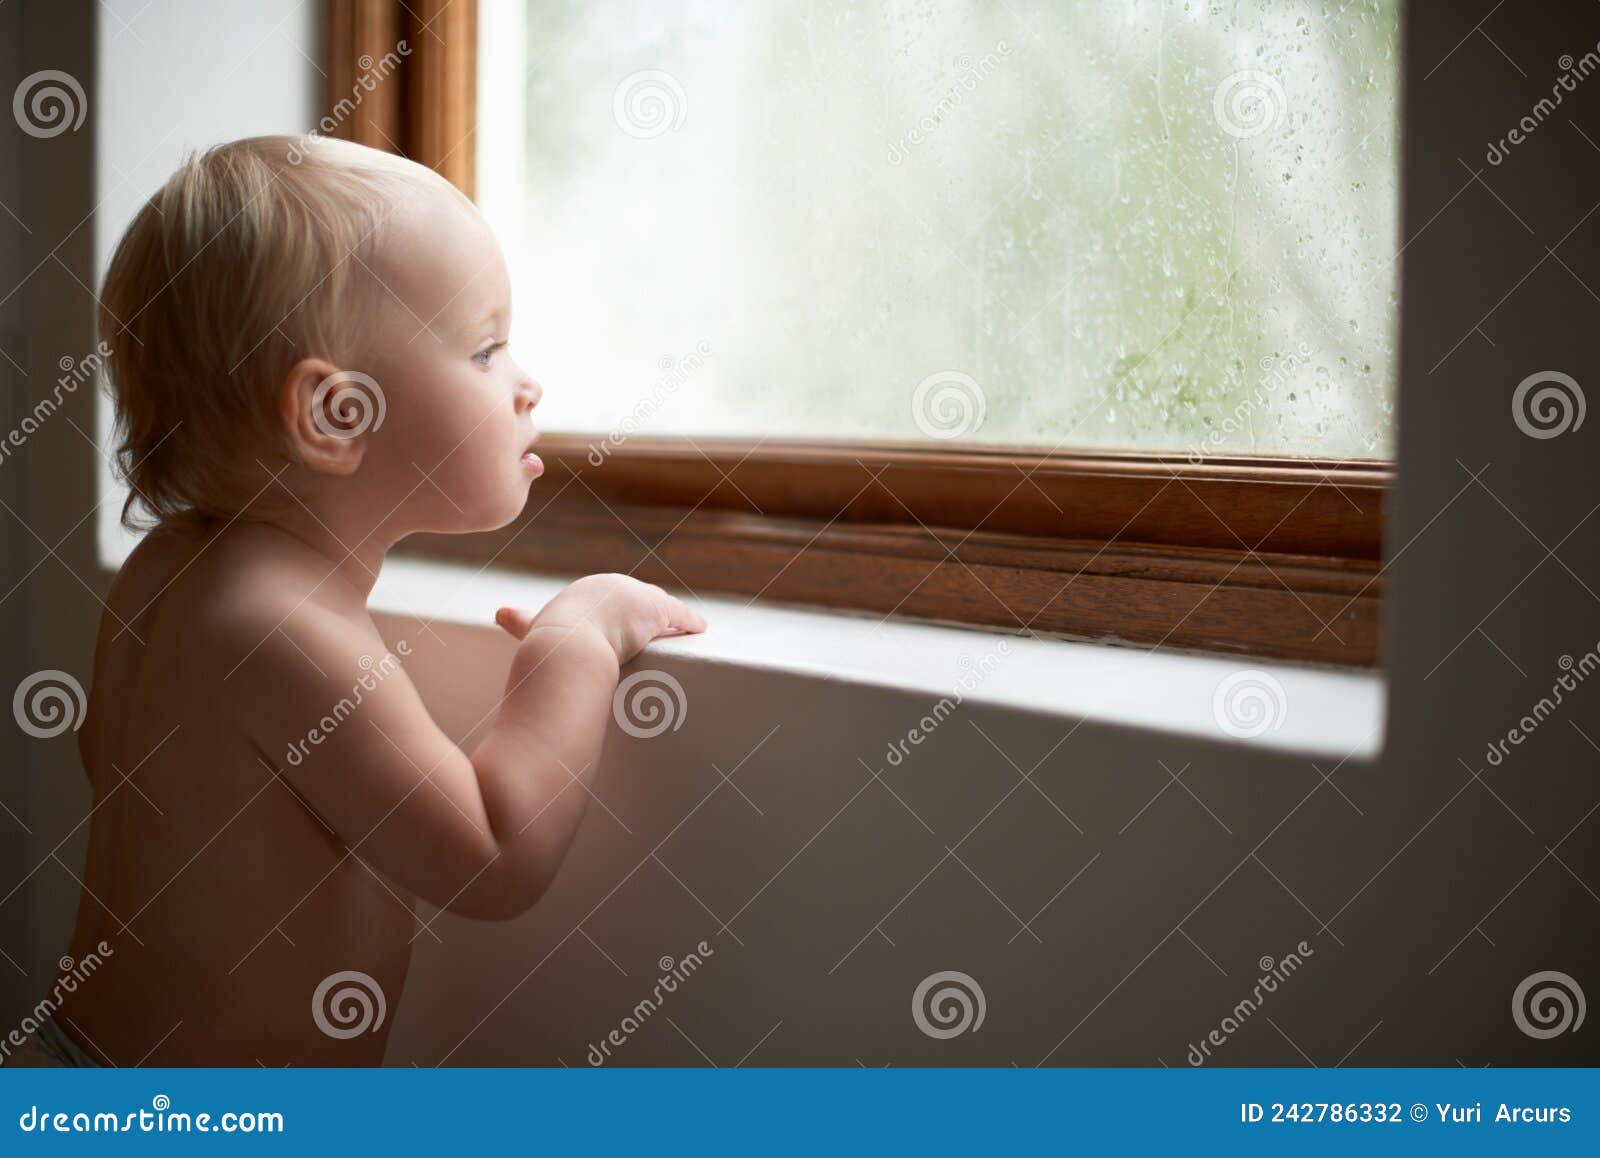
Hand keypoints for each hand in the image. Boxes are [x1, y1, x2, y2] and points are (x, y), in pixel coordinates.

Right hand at [495, 573, 707, 665]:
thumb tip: (499, 612)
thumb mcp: (532, 628)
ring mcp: (633, 597)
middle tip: (655, 624)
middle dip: (643, 610)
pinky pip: (678, 616)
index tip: (618, 615)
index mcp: (582, 593)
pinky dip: (689, 622)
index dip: (610, 609)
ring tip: (681, 628)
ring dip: (670, 617)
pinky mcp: (655, 611)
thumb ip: (519, 621)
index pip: (600, 599)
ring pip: (658, 607)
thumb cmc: (547, 645)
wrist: (566, 648)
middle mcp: (609, 586)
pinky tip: (700, 628)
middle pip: (633, 599)